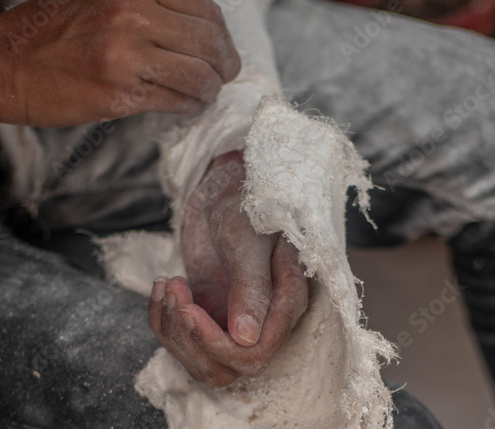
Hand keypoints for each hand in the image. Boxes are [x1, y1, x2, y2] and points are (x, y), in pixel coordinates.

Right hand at [0, 0, 240, 126]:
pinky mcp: (122, 93)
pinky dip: (190, 105)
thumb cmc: (59, 32)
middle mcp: (130, 13)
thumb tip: (203, 26)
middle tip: (226, 74)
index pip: (202, 7)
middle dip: (224, 63)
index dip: (220, 32)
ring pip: (198, 75)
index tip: (223, 48)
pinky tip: (187, 104)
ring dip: (210, 88)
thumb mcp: (104, 0)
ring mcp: (127, 54)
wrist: (14, 64)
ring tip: (206, 92)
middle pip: (207, 40)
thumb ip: (149, 7)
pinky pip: (176, 101)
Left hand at [148, 152, 308, 387]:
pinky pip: (182, 342)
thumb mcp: (247, 239)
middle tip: (175, 294)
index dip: (215, 344)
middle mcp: (264, 323)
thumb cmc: (248, 199)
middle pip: (225, 370)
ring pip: (201, 363)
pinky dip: (162, 320)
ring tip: (167, 285)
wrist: (232, 182)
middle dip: (188, 340)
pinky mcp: (211, 316)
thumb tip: (246, 338)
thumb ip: (250, 288)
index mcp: (285, 306)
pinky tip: (162, 284)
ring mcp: (236, 323)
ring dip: (172, 333)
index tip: (187, 308)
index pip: (253, 354)